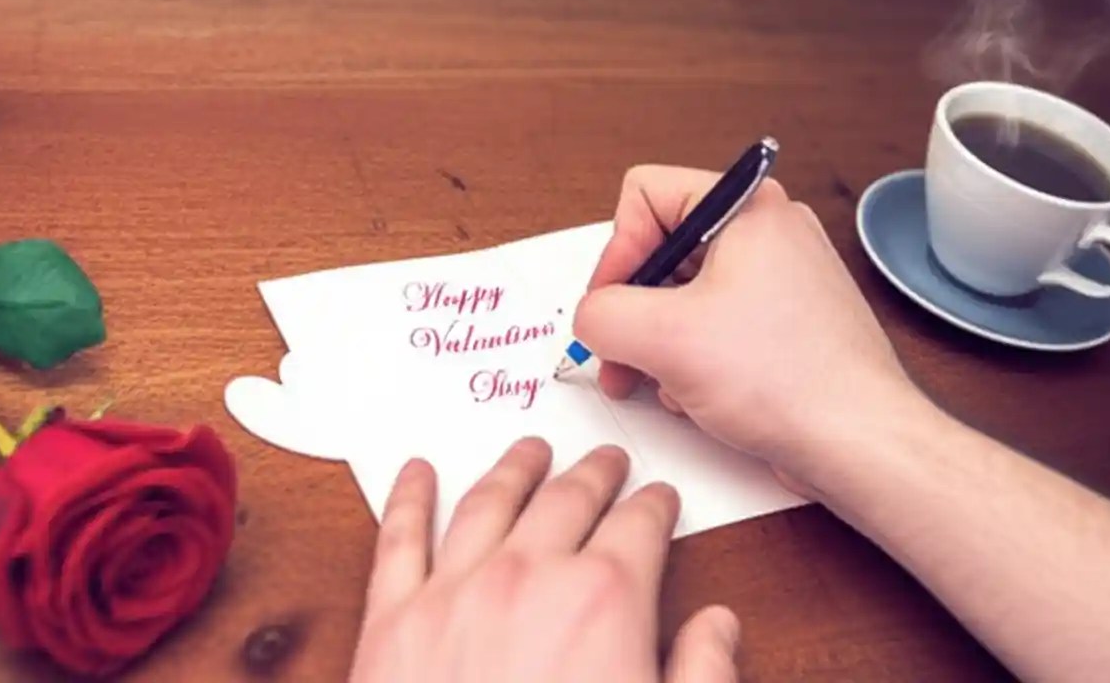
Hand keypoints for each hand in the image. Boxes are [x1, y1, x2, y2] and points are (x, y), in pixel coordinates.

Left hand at [349, 438, 741, 682]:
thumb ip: (703, 673)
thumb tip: (718, 623)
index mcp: (604, 600)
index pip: (639, 525)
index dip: (654, 504)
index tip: (659, 496)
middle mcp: (528, 576)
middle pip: (568, 499)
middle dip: (593, 474)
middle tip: (605, 460)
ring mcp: (455, 591)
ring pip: (489, 502)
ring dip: (514, 468)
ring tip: (529, 449)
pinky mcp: (392, 620)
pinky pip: (399, 539)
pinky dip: (409, 496)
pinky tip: (416, 471)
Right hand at [572, 165, 928, 487]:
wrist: (858, 442)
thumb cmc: (788, 379)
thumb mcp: (663, 338)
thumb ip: (602, 314)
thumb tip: (592, 317)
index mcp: (747, 208)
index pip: (645, 194)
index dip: (616, 252)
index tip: (611, 306)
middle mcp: (769, 233)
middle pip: (662, 249)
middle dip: (633, 309)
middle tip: (619, 354)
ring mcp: (780, 281)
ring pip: (684, 296)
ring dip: (660, 344)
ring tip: (665, 385)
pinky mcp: (785, 326)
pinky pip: (714, 328)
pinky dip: (694, 362)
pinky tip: (702, 398)